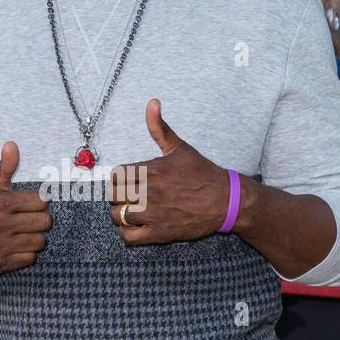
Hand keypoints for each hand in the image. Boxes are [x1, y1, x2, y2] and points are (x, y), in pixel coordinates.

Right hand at [0, 142, 52, 273]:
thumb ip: (4, 167)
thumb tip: (12, 145)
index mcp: (0, 203)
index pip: (41, 202)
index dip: (38, 202)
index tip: (29, 204)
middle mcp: (0, 225)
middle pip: (45, 222)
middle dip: (39, 219)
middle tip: (28, 218)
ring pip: (40, 242)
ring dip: (35, 237)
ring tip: (23, 232)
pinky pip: (29, 259)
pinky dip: (26, 253)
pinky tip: (16, 245)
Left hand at [108, 99, 229, 244]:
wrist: (226, 200)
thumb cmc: (202, 173)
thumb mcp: (180, 148)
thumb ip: (159, 127)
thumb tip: (152, 102)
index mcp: (151, 170)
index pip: (116, 175)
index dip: (119, 179)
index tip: (128, 182)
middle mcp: (149, 192)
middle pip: (114, 196)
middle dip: (118, 196)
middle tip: (128, 197)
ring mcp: (154, 214)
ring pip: (118, 217)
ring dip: (121, 215)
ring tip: (131, 213)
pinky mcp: (160, 233)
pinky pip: (129, 237)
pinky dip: (127, 234)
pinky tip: (135, 227)